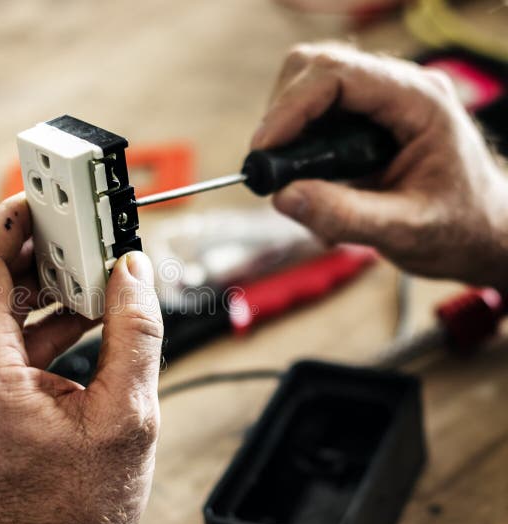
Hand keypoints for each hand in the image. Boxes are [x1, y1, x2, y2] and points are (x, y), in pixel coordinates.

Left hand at [0, 194, 162, 523]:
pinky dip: (25, 315)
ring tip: (80, 269)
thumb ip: (135, 331)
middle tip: (66, 227)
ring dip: (26, 278)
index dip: (8, 221)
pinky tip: (73, 314)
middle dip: (18, 242)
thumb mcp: (128, 415)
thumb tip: (135, 271)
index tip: (41, 197)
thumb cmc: (80, 510)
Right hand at [254, 43, 507, 288]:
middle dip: (283, 116)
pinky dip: (298, 152)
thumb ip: (345, 214)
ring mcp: (379, 102)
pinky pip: (313, 118)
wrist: (478, 235)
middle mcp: (398, 90)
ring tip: (301, 188)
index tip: (264, 150)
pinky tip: (316, 191)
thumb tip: (282, 197)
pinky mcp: (363, 121)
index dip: (291, 107)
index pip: (337, 75)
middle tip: (274, 169)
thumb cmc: (457, 229)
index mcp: (419, 101)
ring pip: (307, 89)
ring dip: (289, 137)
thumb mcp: (404, 230)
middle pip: (315, 68)